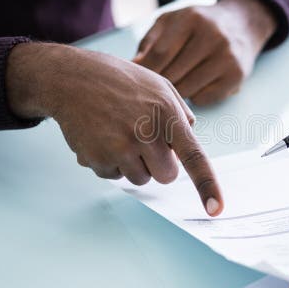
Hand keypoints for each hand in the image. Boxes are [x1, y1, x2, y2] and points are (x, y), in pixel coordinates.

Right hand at [6, 43, 223, 215]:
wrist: (71, 78)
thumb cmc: (119, 80)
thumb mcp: (159, 85)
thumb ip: (180, 113)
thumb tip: (190, 138)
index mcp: (166, 113)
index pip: (194, 156)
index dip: (207, 185)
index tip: (216, 209)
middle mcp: (145, 132)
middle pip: (167, 176)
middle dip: (159, 164)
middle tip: (143, 141)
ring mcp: (119, 147)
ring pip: (140, 179)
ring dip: (133, 164)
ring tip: (118, 134)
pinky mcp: (96, 158)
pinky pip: (114, 176)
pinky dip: (110, 162)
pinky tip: (101, 137)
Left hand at [133, 0, 276, 104]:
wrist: (241, 24)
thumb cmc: (197, 25)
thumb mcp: (171, 21)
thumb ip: (149, 42)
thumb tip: (133, 68)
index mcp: (192, 18)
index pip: (160, 53)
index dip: (146, 70)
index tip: (138, 79)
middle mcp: (213, 36)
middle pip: (172, 74)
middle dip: (159, 83)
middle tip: (153, 86)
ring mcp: (227, 57)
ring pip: (187, 89)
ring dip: (176, 91)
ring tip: (175, 83)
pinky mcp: (237, 76)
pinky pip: (204, 99)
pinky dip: (195, 96)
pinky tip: (195, 85)